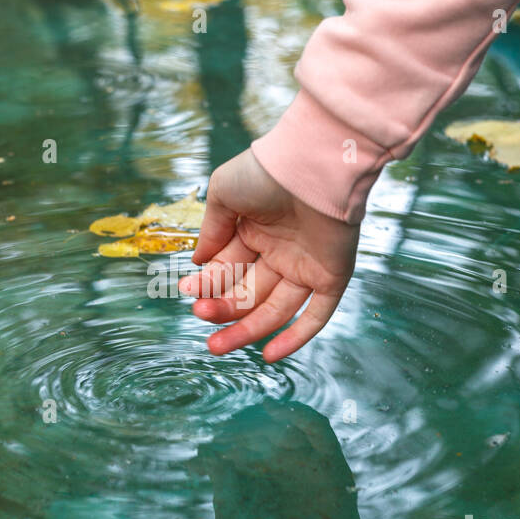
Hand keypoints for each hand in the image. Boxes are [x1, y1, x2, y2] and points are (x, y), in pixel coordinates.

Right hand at [178, 148, 359, 361]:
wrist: (312, 164)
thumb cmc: (266, 172)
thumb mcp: (223, 194)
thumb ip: (211, 230)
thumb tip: (198, 262)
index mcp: (254, 231)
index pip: (227, 268)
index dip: (207, 283)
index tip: (187, 291)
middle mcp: (279, 252)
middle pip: (247, 292)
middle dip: (221, 307)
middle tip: (199, 315)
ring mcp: (306, 266)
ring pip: (274, 309)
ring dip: (245, 329)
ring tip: (215, 346)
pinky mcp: (332, 277)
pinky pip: (315, 315)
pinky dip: (295, 337)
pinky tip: (268, 355)